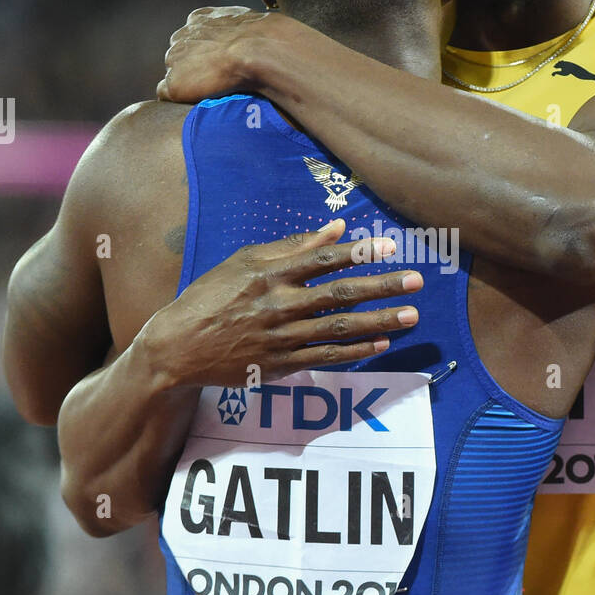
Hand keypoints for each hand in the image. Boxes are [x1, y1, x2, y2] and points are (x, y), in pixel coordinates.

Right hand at [140, 219, 421, 387]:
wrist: (179, 346)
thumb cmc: (212, 296)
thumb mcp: (244, 261)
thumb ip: (292, 247)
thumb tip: (336, 229)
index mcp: (270, 273)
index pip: (323, 259)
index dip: (360, 252)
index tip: (391, 246)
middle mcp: (278, 305)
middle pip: (340, 294)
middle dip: (381, 288)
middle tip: (416, 282)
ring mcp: (281, 338)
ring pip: (339, 329)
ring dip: (378, 322)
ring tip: (411, 316)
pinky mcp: (281, 364)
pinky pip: (325, 357)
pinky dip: (355, 352)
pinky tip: (381, 344)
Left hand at [158, 6, 300, 102]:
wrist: (262, 51)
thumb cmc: (268, 41)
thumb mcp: (257, 26)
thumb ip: (244, 33)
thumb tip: (262, 46)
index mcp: (200, 18)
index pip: (193, 37)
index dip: (207, 55)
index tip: (221, 66)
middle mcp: (183, 34)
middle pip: (180, 56)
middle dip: (194, 68)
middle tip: (218, 83)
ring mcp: (175, 58)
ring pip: (175, 75)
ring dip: (189, 85)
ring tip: (213, 95)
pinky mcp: (174, 82)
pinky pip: (166, 94)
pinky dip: (180, 101)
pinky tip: (199, 104)